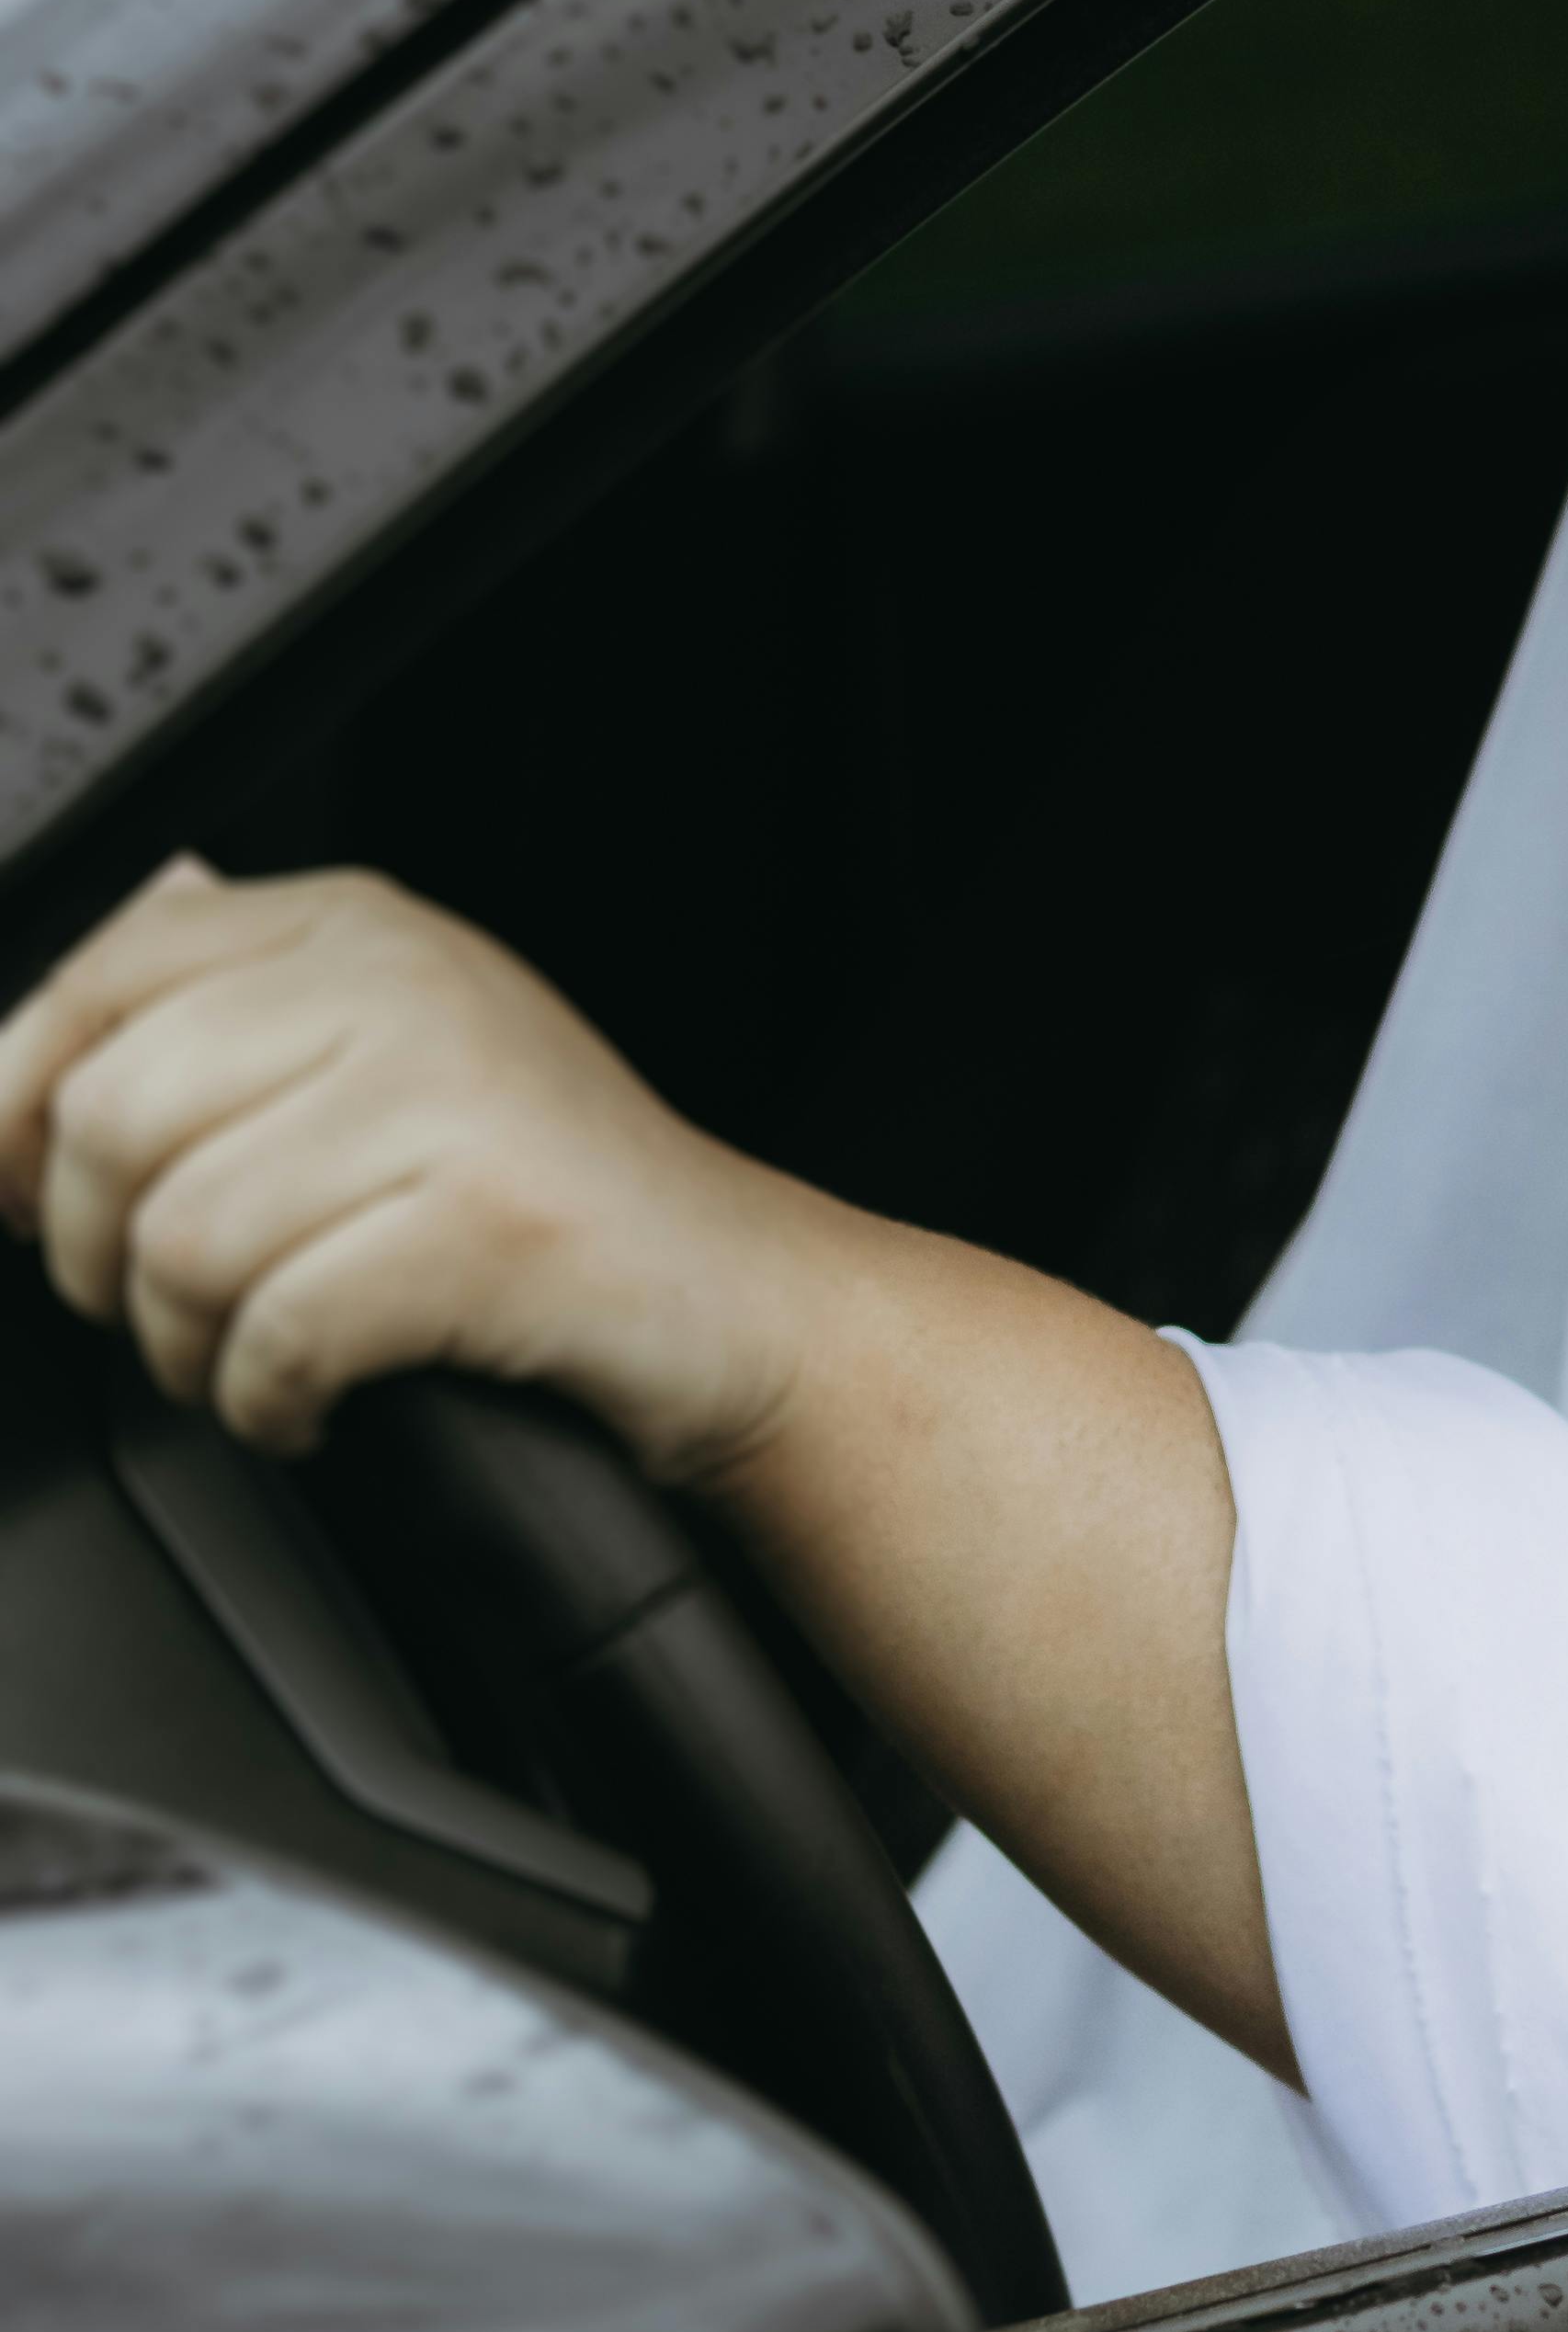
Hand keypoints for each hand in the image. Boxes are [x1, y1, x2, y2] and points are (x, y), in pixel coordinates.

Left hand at [0, 858, 816, 1474]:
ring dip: (183, 1350)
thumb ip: (226, 1029)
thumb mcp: (382, 1061)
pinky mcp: (489, 1223)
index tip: (14, 1194)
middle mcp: (399, 983)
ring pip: (180, 1240)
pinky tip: (311, 1404)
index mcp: (353, 927)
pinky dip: (267, 1404)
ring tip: (245, 1364)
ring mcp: (451, 1095)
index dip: (11, 1106)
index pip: (95, 978)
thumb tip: (19, 1081)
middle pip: (111, 1119)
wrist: (732, 1304)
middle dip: (95, 1256)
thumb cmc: (543, 1207)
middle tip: (162, 1311)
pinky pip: (278, 1332)